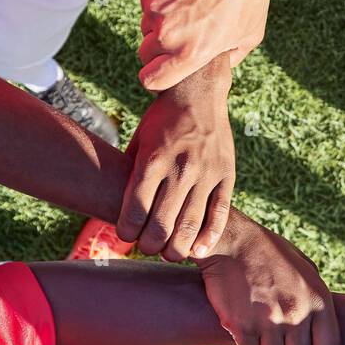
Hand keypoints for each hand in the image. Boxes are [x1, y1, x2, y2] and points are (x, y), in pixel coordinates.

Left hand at [116, 57, 234, 258]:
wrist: (197, 92)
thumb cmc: (161, 120)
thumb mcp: (138, 142)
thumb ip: (131, 174)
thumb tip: (118, 209)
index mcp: (152, 160)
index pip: (135, 211)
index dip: (127, 232)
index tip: (126, 234)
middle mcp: (180, 168)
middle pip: (161, 225)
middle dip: (149, 245)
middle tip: (147, 246)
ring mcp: (205, 173)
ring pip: (190, 226)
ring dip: (176, 249)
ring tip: (169, 252)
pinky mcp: (226, 175)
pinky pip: (219, 215)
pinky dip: (208, 238)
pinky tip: (197, 251)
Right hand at [138, 0, 271, 89]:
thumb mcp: (251, 31)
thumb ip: (233, 55)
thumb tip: (222, 65)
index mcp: (192, 53)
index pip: (152, 79)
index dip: (155, 77)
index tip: (162, 68)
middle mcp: (169, 34)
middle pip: (146, 53)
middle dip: (160, 47)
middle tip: (183, 29)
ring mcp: (156, 9)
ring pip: (147, 24)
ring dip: (161, 19)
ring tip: (190, 4)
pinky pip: (148, 0)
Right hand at [198, 216, 338, 344]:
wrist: (234, 242)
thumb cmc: (270, 253)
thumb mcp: (305, 268)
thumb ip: (316, 297)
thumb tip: (324, 327)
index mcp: (318, 300)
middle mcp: (297, 313)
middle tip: (281, 343)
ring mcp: (269, 321)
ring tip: (262, 332)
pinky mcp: (242, 325)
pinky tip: (246, 331)